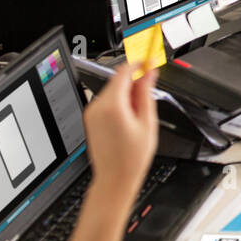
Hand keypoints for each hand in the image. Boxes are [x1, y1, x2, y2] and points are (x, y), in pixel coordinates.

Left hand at [83, 63, 159, 200]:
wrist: (114, 179)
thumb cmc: (131, 157)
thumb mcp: (147, 122)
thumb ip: (147, 93)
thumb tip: (149, 73)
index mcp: (112, 105)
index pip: (123, 72)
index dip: (138, 63)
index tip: (149, 60)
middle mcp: (97, 106)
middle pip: (117, 80)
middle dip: (134, 81)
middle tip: (150, 91)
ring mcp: (91, 113)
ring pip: (112, 91)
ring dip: (126, 93)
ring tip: (139, 114)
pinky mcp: (90, 119)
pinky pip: (106, 102)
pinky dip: (119, 103)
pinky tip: (129, 120)